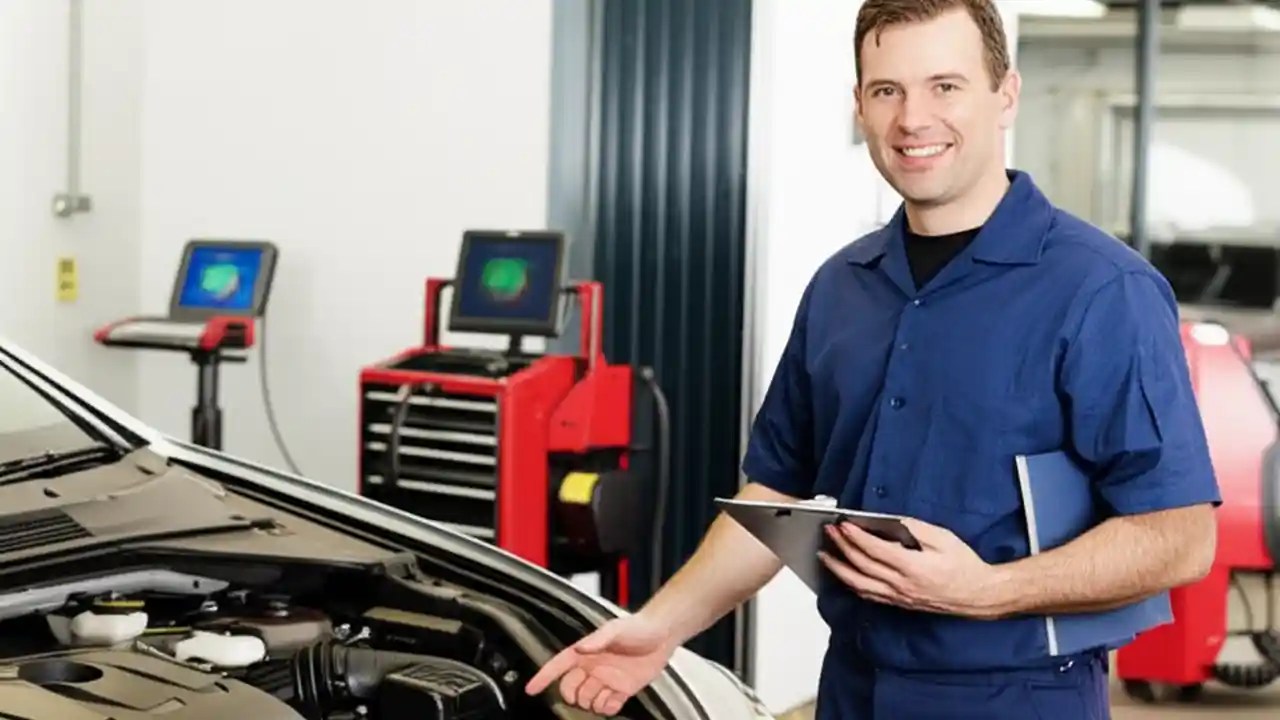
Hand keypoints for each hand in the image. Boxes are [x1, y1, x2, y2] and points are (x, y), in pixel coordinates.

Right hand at [524, 613, 676, 715]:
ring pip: (588, 701)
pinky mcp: (621, 690)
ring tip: (606, 693)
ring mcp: (606, 680)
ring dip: (593, 703)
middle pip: (570, 689)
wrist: (662, 635)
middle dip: (573, 696)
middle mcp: (592, 667)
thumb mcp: (615, 629)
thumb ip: (597, 640)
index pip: (558, 666)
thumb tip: (580, 648)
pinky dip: (609, 708)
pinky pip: (607, 707)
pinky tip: (616, 699)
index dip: (543, 677)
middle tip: (583, 693)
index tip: (531, 689)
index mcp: (585, 652)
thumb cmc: (637, 626)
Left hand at [818, 519, 1007, 618]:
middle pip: (862, 567)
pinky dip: (852, 584)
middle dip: (841, 547)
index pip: (874, 551)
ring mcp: (898, 597)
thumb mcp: (943, 538)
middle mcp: (901, 585)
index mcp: (912, 567)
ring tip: (825, 555)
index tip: (842, 525)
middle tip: (828, 532)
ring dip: (839, 569)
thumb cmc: (964, 565)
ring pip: (860, 585)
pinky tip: (844, 574)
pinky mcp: (899, 603)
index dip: (855, 537)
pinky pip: (869, 595)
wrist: (978, 595)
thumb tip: (891, 521)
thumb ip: (915, 529)